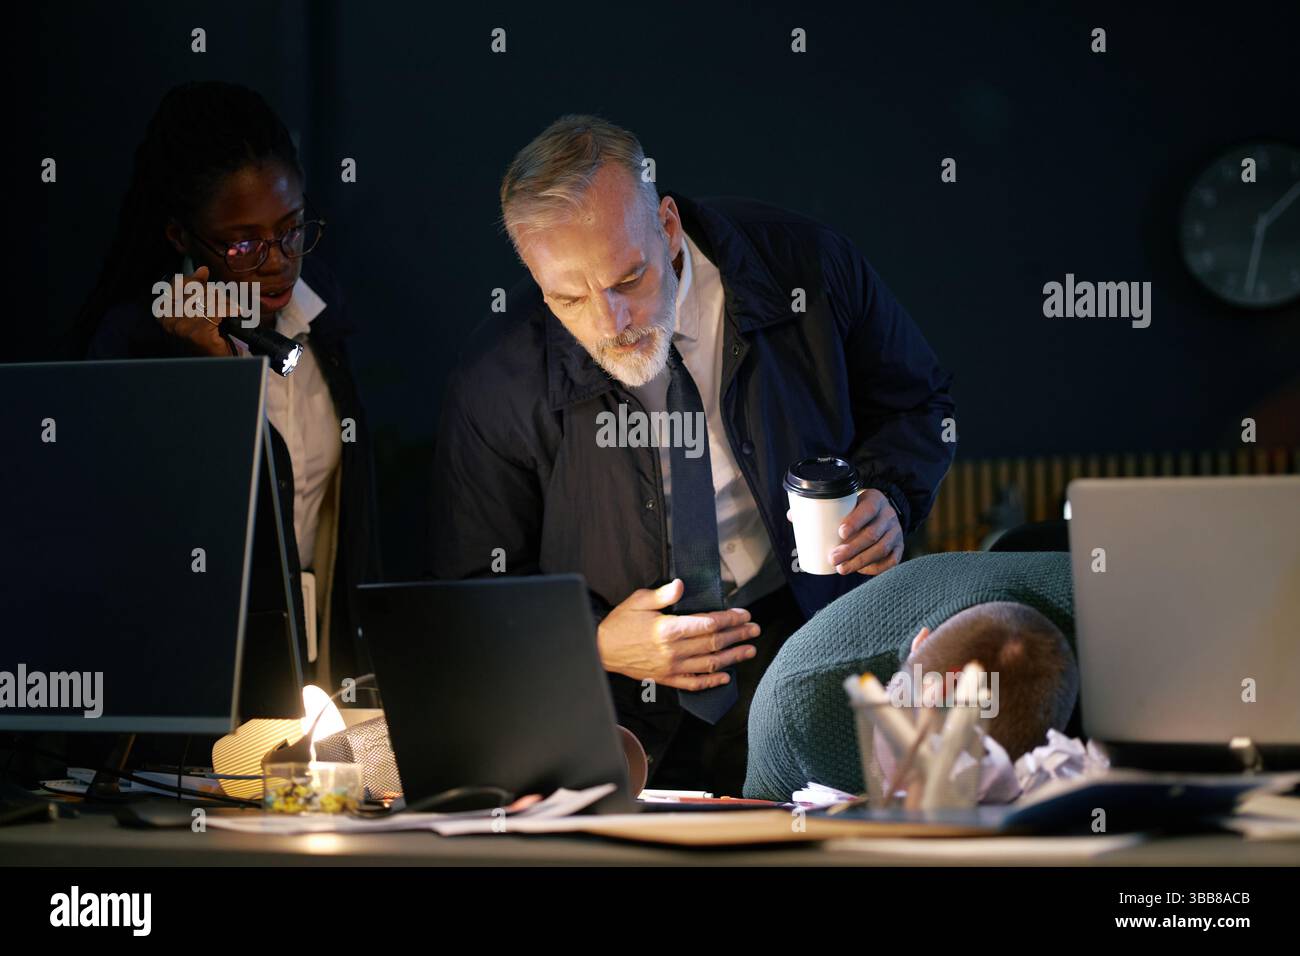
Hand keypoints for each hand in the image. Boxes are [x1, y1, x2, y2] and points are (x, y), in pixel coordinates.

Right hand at [155, 266, 233, 356]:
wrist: (220, 362)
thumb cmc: (210, 337)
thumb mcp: (201, 309)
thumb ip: (198, 289)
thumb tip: (202, 269)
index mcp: (163, 312)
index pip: (178, 283)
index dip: (195, 280)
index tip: (205, 278)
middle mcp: (168, 320)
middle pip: (196, 290)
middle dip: (214, 293)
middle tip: (225, 304)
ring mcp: (182, 327)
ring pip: (208, 299)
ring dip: (225, 302)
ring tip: (231, 311)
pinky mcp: (198, 333)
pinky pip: (218, 309)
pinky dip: (231, 309)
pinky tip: (236, 313)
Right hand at [596, 578, 760, 690]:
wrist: (601, 649)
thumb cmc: (620, 623)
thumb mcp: (639, 601)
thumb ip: (663, 595)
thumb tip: (681, 585)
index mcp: (668, 629)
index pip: (708, 624)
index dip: (729, 619)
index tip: (743, 615)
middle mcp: (673, 651)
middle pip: (714, 643)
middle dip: (738, 635)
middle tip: (754, 630)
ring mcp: (671, 667)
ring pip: (710, 663)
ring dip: (733, 657)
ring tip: (749, 650)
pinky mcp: (667, 678)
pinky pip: (694, 683)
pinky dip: (712, 682)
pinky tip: (726, 677)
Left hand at [786, 488, 901, 575]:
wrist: (883, 510)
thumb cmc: (857, 507)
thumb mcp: (846, 500)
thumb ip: (822, 507)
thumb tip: (792, 516)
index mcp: (875, 499)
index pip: (868, 509)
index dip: (855, 521)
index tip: (839, 533)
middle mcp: (889, 515)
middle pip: (872, 534)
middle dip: (852, 549)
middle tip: (833, 558)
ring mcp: (896, 532)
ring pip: (881, 549)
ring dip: (860, 561)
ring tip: (841, 569)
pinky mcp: (900, 546)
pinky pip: (892, 560)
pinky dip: (876, 568)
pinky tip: (860, 571)